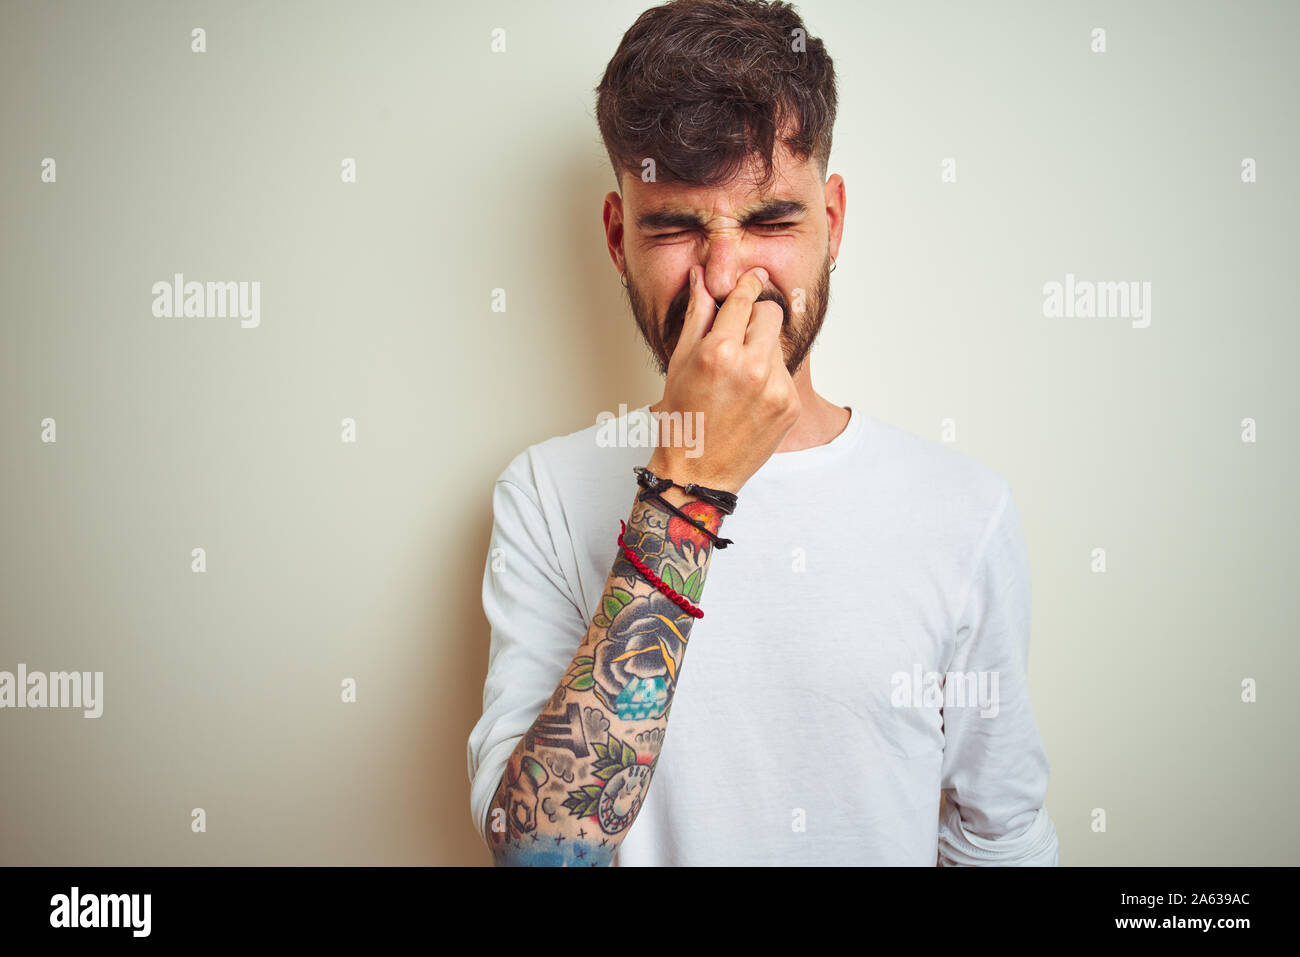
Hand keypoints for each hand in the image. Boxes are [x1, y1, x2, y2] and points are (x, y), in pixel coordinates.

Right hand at [646, 264, 800, 493]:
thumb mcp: (680, 362)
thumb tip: (702, 277)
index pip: (743, 298)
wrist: (699, 472)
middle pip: (770, 313)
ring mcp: (775, 388)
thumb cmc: (683, 419)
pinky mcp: (790, 405)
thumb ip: (697, 315)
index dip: (746, 285)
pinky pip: (785, 373)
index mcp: (719, 352)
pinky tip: (749, 397)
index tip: (752, 277)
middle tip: (736, 338)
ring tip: (738, 378)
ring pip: (778, 343)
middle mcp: (752, 367)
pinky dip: (770, 377)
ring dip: (761, 350)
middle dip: (754, 318)